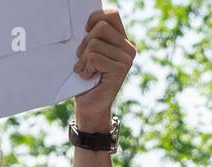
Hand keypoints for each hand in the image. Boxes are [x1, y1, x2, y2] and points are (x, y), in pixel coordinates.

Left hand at [73, 7, 135, 129]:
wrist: (90, 106)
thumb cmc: (86, 79)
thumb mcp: (88, 54)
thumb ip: (92, 38)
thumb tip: (85, 24)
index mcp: (122, 40)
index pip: (111, 16)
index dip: (95, 18)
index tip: (85, 29)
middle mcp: (128, 48)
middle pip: (100, 28)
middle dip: (85, 43)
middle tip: (84, 59)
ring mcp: (126, 59)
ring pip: (94, 44)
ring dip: (83, 59)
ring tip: (86, 71)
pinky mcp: (120, 70)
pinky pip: (94, 57)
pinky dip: (85, 68)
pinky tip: (88, 77)